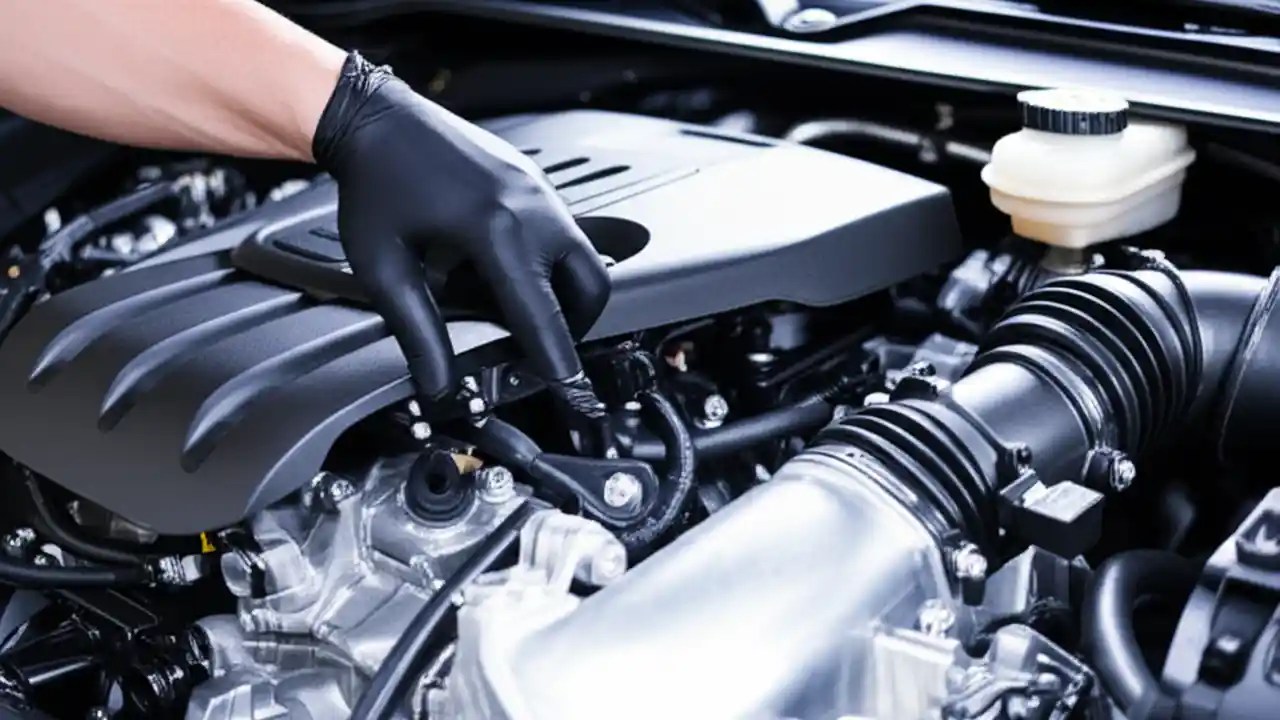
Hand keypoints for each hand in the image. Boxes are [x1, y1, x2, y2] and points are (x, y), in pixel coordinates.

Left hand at [312, 53, 609, 404]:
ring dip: (565, 295)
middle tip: (541, 350)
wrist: (377, 121)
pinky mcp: (536, 184)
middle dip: (573, 327)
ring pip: (586, 261)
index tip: (567, 386)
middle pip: (588, 288)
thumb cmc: (375, 185)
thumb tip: (438, 382)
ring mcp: (540, 192)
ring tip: (515, 309)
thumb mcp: (385, 268)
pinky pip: (565, 235)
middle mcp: (531, 208)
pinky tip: (503, 271)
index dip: (555, 358)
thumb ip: (418, 332)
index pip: (543, 313)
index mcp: (497, 230)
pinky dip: (551, 265)